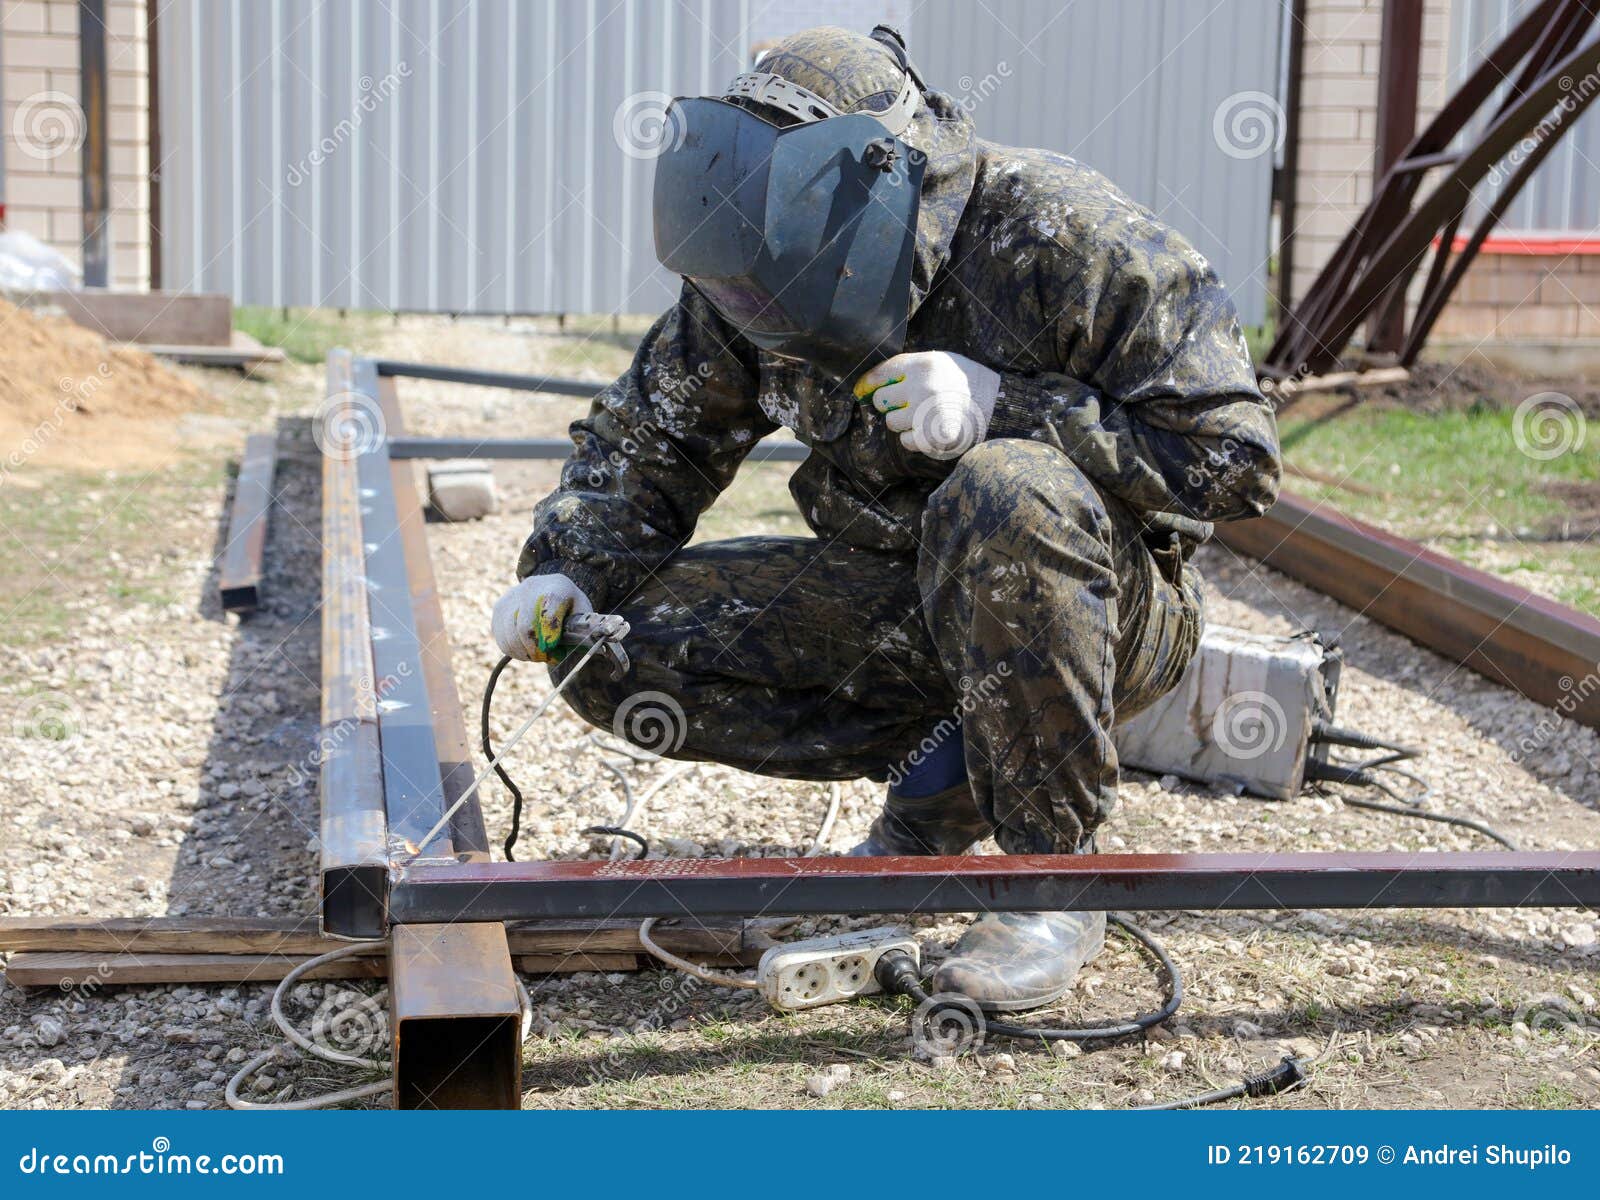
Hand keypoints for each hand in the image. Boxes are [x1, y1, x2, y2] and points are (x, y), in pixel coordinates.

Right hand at [491, 573, 593, 661]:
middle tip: (546, 658)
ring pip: (510, 635)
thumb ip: (582, 630)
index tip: (552, 649)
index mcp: (557, 586)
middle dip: (536, 649)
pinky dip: (513, 650)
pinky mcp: (499, 608)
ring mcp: (511, 597)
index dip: (549, 633)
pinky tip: (525, 650)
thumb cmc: (570, 608)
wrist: (551, 590)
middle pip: (525, 627)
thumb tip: (576, 648)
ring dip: (524, 653)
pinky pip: (501, 638)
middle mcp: (531, 587)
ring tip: (537, 655)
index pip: (548, 610)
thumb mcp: (583, 615)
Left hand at [853, 351, 1000, 459]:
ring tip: (925, 418)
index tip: (861, 390)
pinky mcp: (931, 437)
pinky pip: (906, 441)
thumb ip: (912, 369)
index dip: (868, 383)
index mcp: (924, 365)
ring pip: (892, 423)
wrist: (999, 407)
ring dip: (903, 423)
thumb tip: (874, 383)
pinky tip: (931, 431)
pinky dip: (915, 440)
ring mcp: (926, 413)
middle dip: (891, 405)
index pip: (882, 372)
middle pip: (883, 400)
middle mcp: (922, 387)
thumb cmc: (968, 384)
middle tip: (910, 405)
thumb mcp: (943, 363)